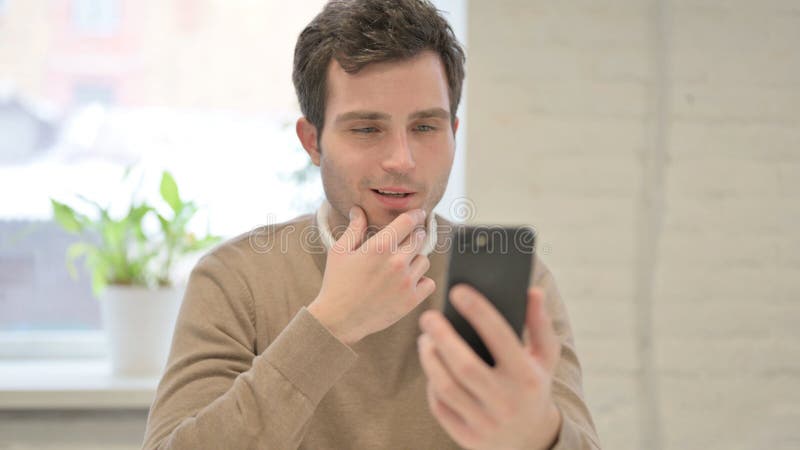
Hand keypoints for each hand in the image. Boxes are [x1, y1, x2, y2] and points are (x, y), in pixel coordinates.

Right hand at [308, 206, 435, 344]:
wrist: (339, 320)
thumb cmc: (336, 283)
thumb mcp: (340, 251)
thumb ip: (354, 228)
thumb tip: (358, 209)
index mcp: (380, 247)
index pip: (409, 221)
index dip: (415, 215)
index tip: (418, 214)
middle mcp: (397, 262)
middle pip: (419, 238)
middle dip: (414, 236)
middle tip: (406, 240)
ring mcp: (406, 282)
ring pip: (424, 260)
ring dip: (416, 260)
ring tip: (401, 265)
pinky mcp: (411, 300)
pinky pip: (429, 283)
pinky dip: (421, 281)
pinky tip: (407, 282)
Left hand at [417, 284, 562, 449]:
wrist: (532, 441)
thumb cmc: (533, 385)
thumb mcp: (545, 358)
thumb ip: (539, 324)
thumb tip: (532, 291)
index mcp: (527, 377)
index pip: (501, 339)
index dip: (478, 312)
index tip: (457, 291)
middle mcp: (507, 402)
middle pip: (464, 365)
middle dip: (442, 336)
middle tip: (428, 316)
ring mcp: (486, 423)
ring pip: (446, 386)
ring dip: (430, 358)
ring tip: (425, 338)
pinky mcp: (467, 438)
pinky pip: (440, 406)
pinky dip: (431, 383)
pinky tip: (431, 365)